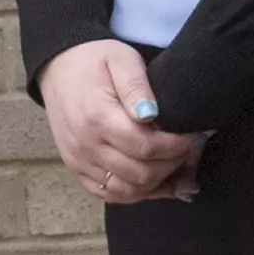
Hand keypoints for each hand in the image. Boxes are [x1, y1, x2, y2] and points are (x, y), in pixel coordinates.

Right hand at [40, 39, 203, 202]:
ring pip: (129, 191)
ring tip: (179, 165)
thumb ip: (137, 86)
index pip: (147, 147)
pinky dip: (137, 193)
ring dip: (159, 183)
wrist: (58, 68)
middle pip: (141, 174)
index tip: (195, 135)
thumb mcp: (120, 60)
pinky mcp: (77, 169)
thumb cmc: (93, 62)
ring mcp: (79, 161)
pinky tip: (157, 182)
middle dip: (174, 165)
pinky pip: (111, 194)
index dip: (177, 146)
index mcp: (98, 118)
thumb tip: (152, 114)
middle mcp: (86, 146)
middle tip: (191, 150)